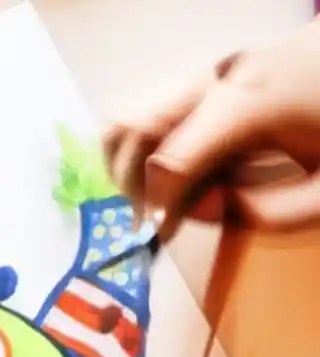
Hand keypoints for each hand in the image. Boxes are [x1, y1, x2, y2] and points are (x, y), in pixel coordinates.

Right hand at [104, 20, 319, 235]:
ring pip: (129, 120)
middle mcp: (215, 79)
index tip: (162, 235)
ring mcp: (204, 73)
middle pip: (133, 132)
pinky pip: (147, 113)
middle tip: (160, 219)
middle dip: (134, 186)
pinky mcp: (201, 76)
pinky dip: (144, 150)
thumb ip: (275, 212)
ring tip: (171, 194)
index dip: (158, 206)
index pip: (170, 160)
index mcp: (251, 104)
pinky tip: (183, 170)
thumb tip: (212, 210)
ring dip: (132, 167)